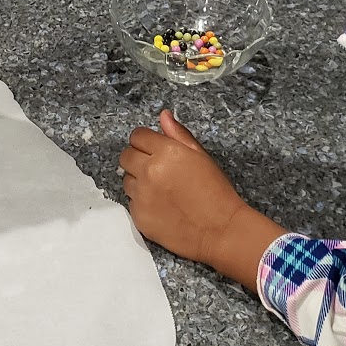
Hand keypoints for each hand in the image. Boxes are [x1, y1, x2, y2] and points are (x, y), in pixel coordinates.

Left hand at [119, 111, 285, 290]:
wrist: (220, 230)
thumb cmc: (216, 192)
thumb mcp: (201, 157)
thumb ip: (179, 134)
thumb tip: (163, 116)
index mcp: (166, 152)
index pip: (137, 136)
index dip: (145, 141)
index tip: (153, 148)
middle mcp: (149, 171)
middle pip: (126, 156)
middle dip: (137, 158)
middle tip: (156, 169)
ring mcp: (141, 195)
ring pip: (126, 180)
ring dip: (138, 181)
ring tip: (161, 190)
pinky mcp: (138, 216)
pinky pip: (131, 202)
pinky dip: (142, 202)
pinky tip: (161, 206)